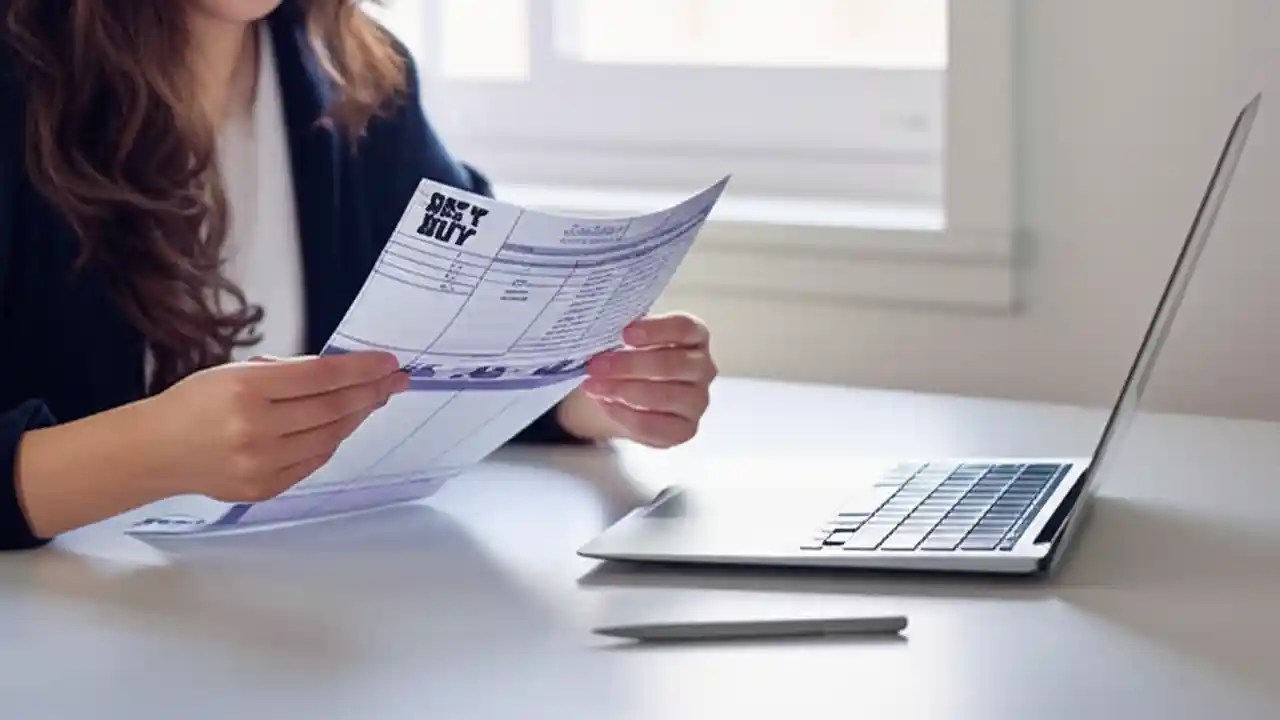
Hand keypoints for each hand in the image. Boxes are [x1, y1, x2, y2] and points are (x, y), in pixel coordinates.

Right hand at [142, 352, 408, 501]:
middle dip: (371, 392)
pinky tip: (345, 424)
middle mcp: (256, 429)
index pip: (322, 376)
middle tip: (396, 380)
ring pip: (330, 437)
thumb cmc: (196, 403)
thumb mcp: (236, 371)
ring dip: (358, 416)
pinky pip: (314, 460)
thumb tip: (343, 371)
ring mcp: (261, 464)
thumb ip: (288, 372)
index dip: (361, 369)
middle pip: (333, 409)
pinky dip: (333, 440)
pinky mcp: (265, 488)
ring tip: (375, 399)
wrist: (155, 451)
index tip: (389, 363)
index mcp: (246, 390)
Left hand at [556, 313, 716, 447]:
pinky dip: (625, 415)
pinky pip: (655, 425)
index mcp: (695, 336)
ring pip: (665, 396)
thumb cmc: (631, 358)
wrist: (623, 394)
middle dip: (630, 365)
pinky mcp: (685, 430)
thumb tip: (603, 331)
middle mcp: (703, 368)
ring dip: (624, 390)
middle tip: (596, 366)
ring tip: (594, 386)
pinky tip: (605, 404)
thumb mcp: (628, 340)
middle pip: (674, 364)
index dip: (656, 329)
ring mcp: (697, 401)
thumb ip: (624, 335)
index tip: (625, 333)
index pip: (685, 328)